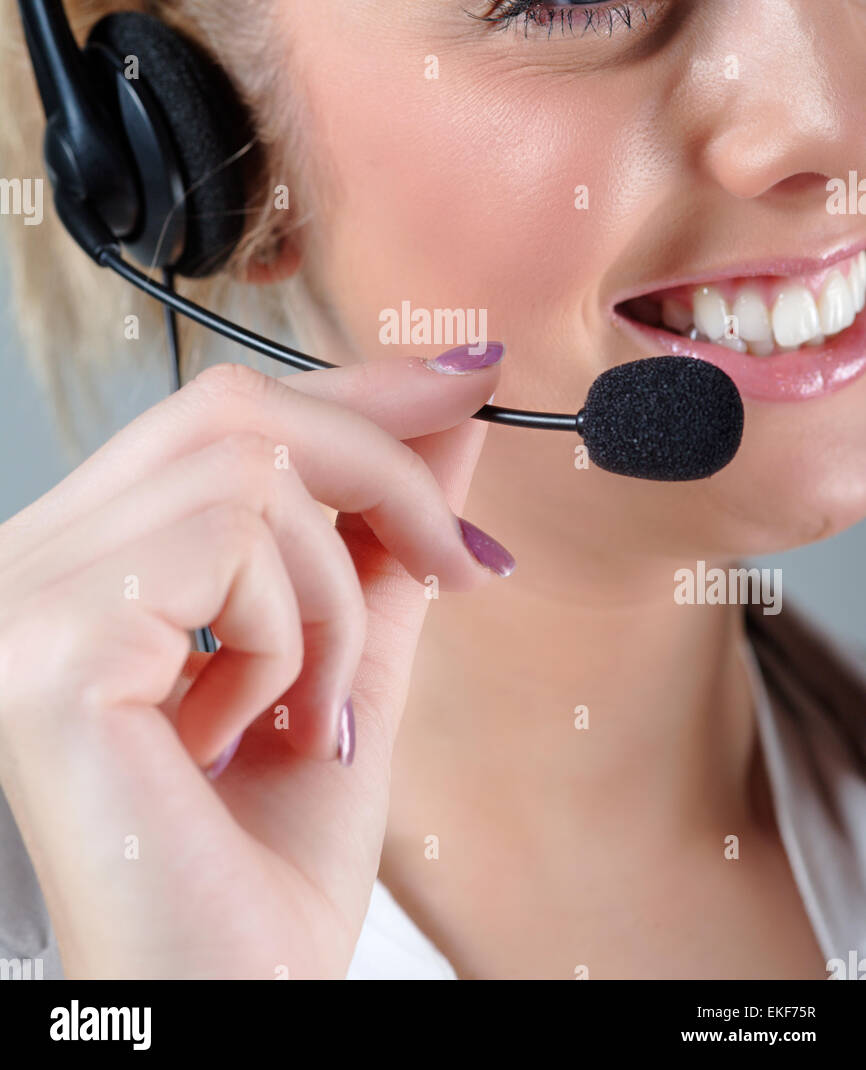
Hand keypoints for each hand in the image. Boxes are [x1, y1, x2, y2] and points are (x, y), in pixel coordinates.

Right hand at [0, 349, 511, 977]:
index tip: (466, 377)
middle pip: (229, 414)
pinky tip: (249, 735)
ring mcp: (25, 600)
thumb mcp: (343, 672)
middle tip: (467, 553)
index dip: (347, 386)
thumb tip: (450, 424)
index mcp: (86, 568)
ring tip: (315, 712)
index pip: (213, 421)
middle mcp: (29, 566)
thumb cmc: (261, 877)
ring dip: (335, 597)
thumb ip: (383, 546)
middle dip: (381, 462)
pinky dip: (287, 639)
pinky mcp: (48, 643)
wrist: (228, 1010)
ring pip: (246, 473)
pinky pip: (227, 547)